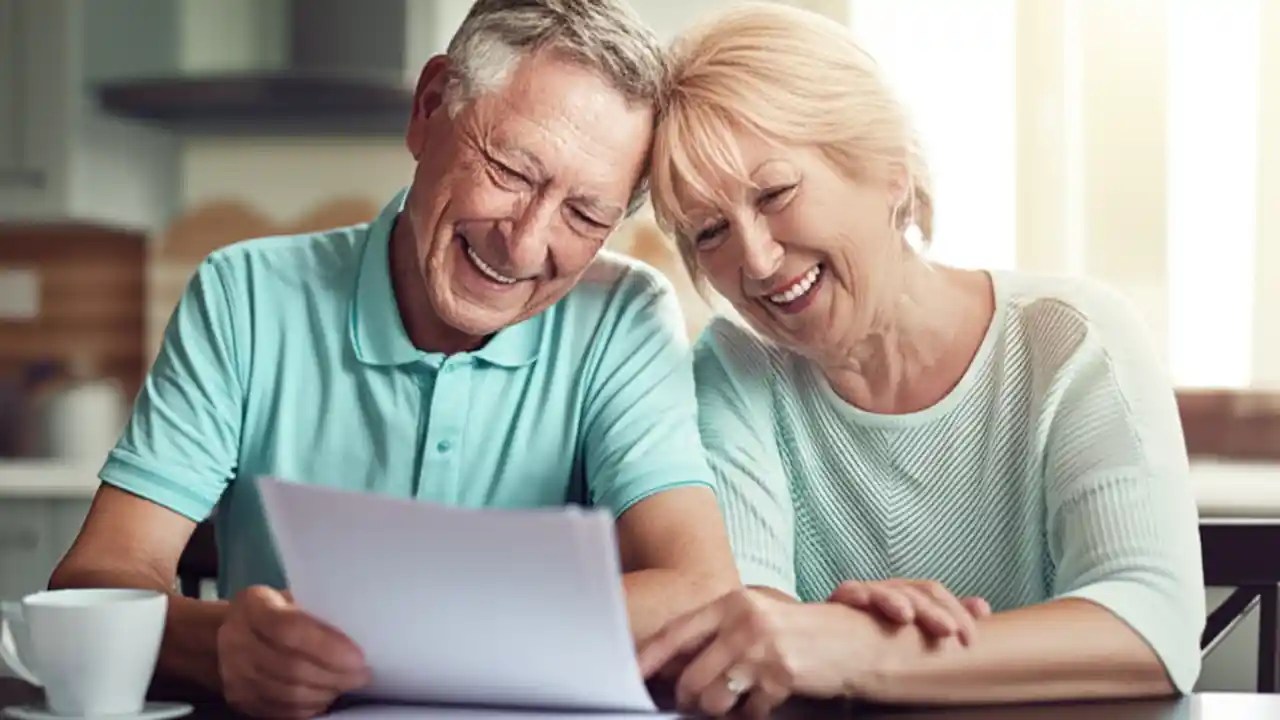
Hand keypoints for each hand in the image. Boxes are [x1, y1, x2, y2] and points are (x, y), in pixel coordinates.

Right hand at [217, 586, 370, 717]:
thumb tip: (361, 628)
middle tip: (363, 675)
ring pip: (287, 693)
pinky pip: (280, 711)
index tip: (358, 657)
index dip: (327, 647)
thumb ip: (316, 608)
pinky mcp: (239, 699)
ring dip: (325, 692)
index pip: (289, 629)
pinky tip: (327, 696)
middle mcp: (236, 640)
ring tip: (348, 684)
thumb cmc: (274, 609)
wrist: (227, 634)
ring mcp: (234, 674)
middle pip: (291, 667)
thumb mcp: (290, 595)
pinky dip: (309, 706)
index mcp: (252, 605)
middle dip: (334, 675)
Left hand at [637, 589, 880, 717]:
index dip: (650, 657)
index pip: (676, 633)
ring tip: (734, 700)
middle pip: (690, 676)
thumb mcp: (755, 622)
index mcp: (732, 604)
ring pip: (713, 699)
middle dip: (688, 698)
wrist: (854, 641)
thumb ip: (717, 636)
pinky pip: (747, 712)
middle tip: (694, 703)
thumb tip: (673, 666)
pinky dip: (751, 714)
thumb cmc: (800, 634)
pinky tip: (763, 700)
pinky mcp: (780, 676)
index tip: (631, 675)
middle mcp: (743, 622)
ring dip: (718, 710)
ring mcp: (761, 649)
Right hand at [828, 579, 990, 644]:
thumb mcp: (917, 629)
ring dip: (895, 600)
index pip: (936, 594)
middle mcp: (890, 590)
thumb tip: (983, 608)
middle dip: (933, 610)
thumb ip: (946, 617)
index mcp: (910, 595)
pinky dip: (855, 594)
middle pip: (915, 592)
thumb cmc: (882, 635)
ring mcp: (865, 594)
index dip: (956, 612)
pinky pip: (848, 592)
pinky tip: (863, 602)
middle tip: (949, 632)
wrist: (838, 641)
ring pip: (884, 591)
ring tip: (906, 616)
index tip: (969, 640)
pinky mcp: (839, 601)